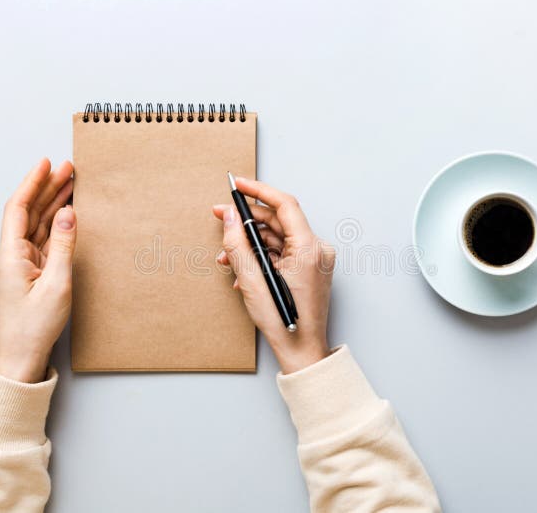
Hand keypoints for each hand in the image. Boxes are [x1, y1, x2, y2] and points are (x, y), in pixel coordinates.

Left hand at [0, 158, 75, 382]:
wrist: (22, 358)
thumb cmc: (34, 327)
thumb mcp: (57, 285)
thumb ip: (64, 246)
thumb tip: (69, 214)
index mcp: (11, 254)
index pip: (18, 207)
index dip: (32, 183)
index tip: (46, 163)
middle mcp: (13, 255)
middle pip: (28, 212)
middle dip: (47, 188)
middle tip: (68, 168)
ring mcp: (22, 264)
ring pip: (37, 224)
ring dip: (53, 204)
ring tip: (71, 184)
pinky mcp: (32, 274)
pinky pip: (44, 240)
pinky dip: (57, 225)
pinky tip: (68, 215)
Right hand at [213, 178, 334, 373]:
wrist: (302, 352)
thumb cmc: (284, 323)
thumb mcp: (251, 281)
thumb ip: (237, 244)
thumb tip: (228, 216)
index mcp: (309, 249)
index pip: (284, 205)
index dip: (259, 191)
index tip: (238, 185)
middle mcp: (317, 250)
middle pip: (279, 221)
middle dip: (247, 220)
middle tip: (220, 214)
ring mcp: (314, 261)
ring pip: (277, 238)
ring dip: (250, 243)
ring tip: (226, 256)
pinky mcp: (309, 271)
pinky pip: (282, 253)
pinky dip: (261, 257)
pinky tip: (242, 269)